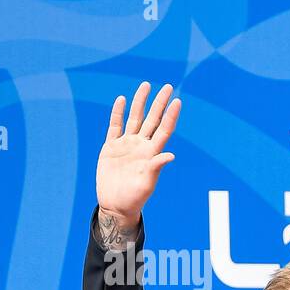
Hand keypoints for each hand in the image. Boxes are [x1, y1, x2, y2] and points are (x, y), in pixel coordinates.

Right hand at [96, 81, 180, 228]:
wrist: (115, 204)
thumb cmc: (134, 198)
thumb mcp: (147, 183)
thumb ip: (156, 167)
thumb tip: (170, 155)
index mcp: (151, 153)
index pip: (164, 129)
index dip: (170, 115)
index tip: (177, 101)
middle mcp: (141, 145)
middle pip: (152, 119)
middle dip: (159, 103)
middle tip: (167, 86)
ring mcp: (126, 145)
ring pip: (134, 118)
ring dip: (140, 102)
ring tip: (146, 85)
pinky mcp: (111, 147)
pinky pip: (115, 126)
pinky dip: (117, 112)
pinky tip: (122, 100)